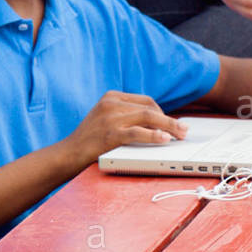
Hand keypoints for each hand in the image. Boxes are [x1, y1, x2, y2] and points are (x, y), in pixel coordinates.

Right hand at [63, 91, 187, 163]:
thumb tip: (159, 122)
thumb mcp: (106, 118)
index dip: (163, 113)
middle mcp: (111, 103)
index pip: (146, 100)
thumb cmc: (90, 140)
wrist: (67, 154)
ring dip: (168, 127)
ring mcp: (110, 117)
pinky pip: (138, 132)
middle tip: (183, 130)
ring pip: (148, 117)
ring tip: (179, 135)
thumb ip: (127, 115)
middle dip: (170, 120)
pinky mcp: (110, 133)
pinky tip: (165, 139)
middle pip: (150, 108)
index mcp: (111, 97)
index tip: (173, 123)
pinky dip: (154, 135)